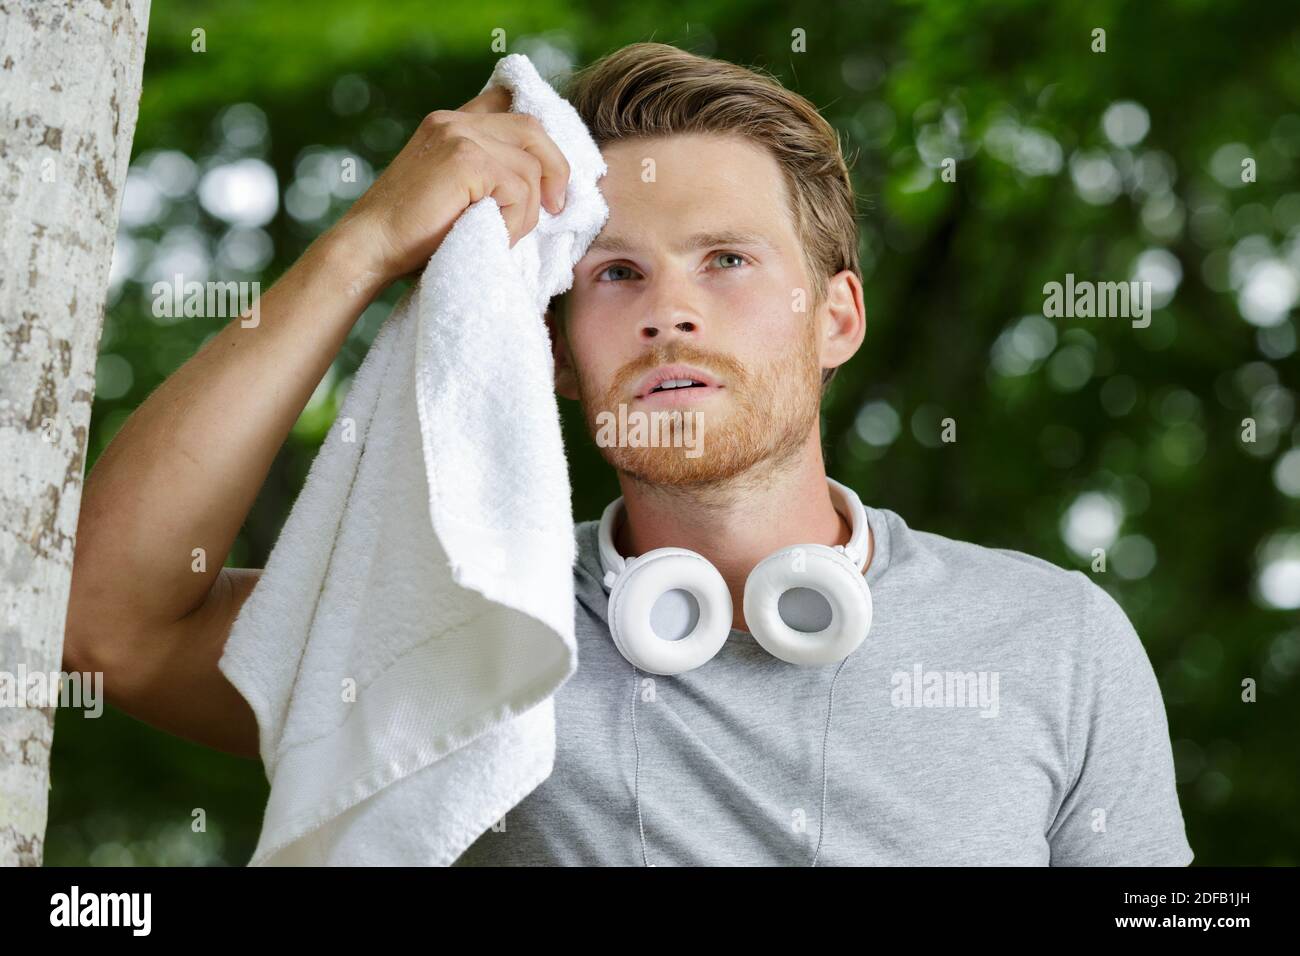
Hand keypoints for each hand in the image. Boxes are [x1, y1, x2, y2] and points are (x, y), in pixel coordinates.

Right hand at [330, 84, 571, 283]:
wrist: (370, 247)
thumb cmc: (412, 233)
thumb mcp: (453, 191)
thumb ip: (485, 173)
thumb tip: (544, 185)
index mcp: (451, 123)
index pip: (508, 106)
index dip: (538, 137)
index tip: (548, 178)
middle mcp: (456, 120)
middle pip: (533, 130)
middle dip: (554, 170)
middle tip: (556, 208)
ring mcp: (460, 136)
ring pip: (530, 169)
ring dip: (527, 211)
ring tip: (504, 234)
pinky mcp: (467, 160)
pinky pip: (519, 190)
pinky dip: (515, 220)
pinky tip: (494, 235)